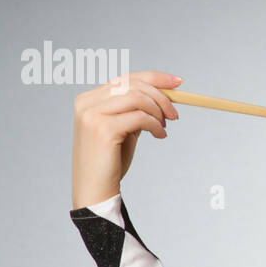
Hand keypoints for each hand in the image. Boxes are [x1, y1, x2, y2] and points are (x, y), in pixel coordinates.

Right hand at [72, 70, 182, 208]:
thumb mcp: (124, 129)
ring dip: (158, 111)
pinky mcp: (103, 129)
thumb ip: (136, 110)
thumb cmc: (110, 161)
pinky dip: (155, 125)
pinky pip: (140, 117)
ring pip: (137, 98)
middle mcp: (87, 103)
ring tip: (164, 127)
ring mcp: (93, 115)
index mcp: (89, 100)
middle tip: (174, 115)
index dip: (154, 77)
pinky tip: (160, 135)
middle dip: (161, 96)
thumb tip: (163, 95)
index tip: (178, 82)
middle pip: (133, 85)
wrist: (95, 189)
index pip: (125, 78)